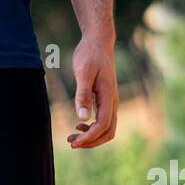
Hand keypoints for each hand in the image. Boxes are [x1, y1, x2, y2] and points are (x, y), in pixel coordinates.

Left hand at [67, 34, 118, 149]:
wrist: (98, 41)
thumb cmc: (89, 55)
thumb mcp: (83, 73)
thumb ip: (83, 95)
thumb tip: (82, 118)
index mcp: (108, 96)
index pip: (103, 125)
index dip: (89, 138)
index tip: (73, 142)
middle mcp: (113, 101)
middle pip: (108, 132)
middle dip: (91, 141)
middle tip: (71, 143)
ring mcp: (111, 100)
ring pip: (107, 128)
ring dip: (91, 137)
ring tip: (72, 137)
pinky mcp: (105, 98)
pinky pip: (103, 120)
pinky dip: (92, 128)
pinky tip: (78, 124)